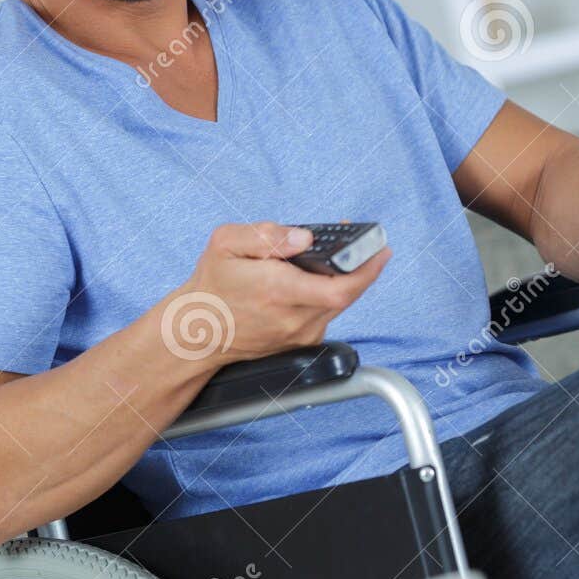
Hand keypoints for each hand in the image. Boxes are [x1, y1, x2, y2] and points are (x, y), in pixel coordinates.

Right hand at [165, 222, 390, 365]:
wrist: (197, 333)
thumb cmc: (212, 286)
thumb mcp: (226, 244)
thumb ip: (268, 235)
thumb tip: (304, 237)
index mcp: (279, 290)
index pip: (341, 286)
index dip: (368, 269)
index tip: (381, 250)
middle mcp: (294, 317)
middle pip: (347, 293)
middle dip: (358, 266)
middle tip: (363, 245)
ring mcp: (300, 334)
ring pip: (337, 303)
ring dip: (342, 280)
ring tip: (334, 258)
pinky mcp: (301, 343)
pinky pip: (325, 313)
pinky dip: (327, 294)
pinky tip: (314, 280)